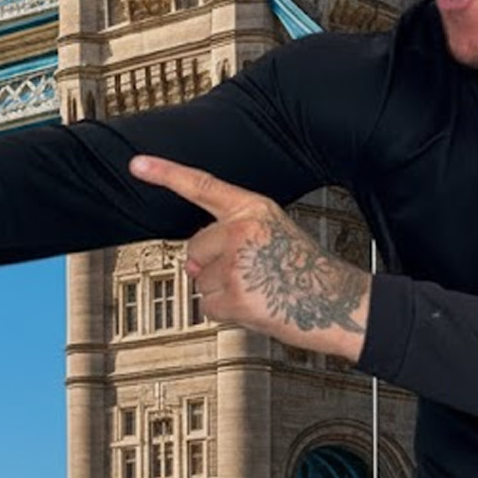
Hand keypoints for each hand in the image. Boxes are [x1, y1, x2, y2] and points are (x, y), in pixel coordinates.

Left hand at [128, 155, 369, 360]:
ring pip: (200, 281)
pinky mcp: (234, 294)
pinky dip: (227, 313)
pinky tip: (256, 306)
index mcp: (254, 209)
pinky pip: (208, 306)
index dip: (166, 174)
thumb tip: (190, 267)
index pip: (202, 186)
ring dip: (223, 292)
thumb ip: (228, 239)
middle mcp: (242, 230)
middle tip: (254, 275)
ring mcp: (236, 263)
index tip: (137, 164)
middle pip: (194, 250)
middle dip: (213, 267)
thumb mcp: (273, 235)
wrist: (339, 304)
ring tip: (260, 290)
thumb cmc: (307, 272)